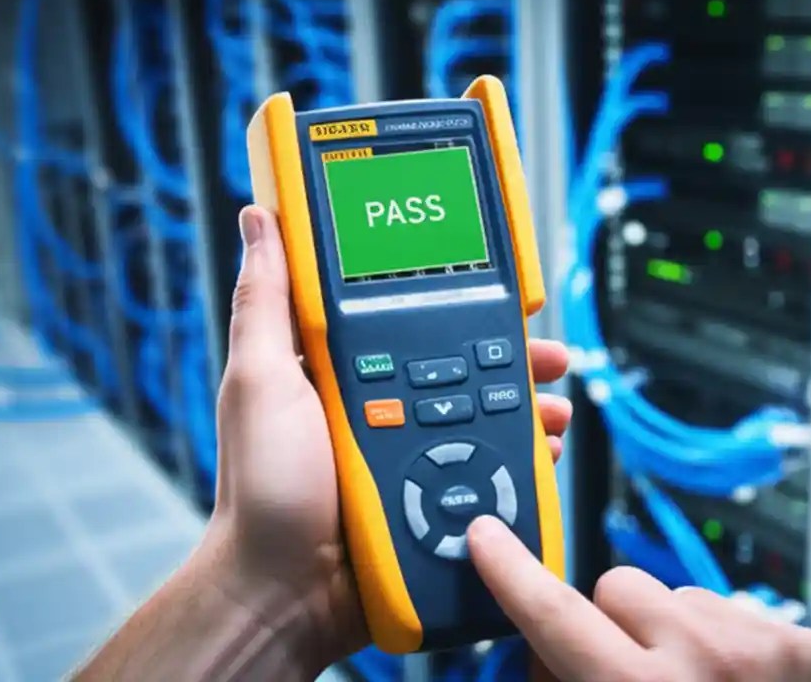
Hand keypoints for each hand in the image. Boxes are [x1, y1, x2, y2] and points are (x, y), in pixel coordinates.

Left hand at [200, 205, 573, 668]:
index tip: (495, 290)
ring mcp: (408, 452)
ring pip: (483, 415)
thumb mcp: (257, 380)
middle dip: (513, 356)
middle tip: (547, 352)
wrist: (284, 591)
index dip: (457, 300)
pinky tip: (540, 450)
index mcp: (341, 369)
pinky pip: (488, 469)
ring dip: (527, 406)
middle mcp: (379, 406)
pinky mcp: (432, 496)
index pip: (409, 318)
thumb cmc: (261, 490)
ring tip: (553, 404)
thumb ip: (266, 301)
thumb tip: (260, 218)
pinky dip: (521, 458)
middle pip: (461, 365)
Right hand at [468, 516, 810, 681]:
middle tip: (626, 676)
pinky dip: (726, 644)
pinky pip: (733, 612)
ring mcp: (761, 645)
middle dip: (611, 624)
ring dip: (674, 634)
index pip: (557, 615)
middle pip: (616, 589)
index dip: (513, 573)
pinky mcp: (805, 643)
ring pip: (678, 596)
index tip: (487, 536)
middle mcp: (703, 660)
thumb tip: (541, 650)